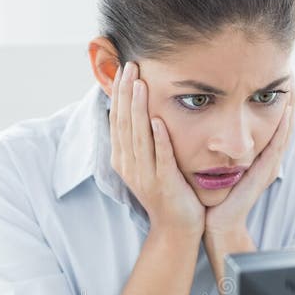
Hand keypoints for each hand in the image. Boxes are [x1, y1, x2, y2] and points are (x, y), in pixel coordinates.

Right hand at [110, 61, 204, 238]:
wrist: (176, 228)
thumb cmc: (166, 193)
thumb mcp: (147, 164)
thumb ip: (141, 141)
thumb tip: (137, 112)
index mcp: (123, 159)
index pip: (118, 120)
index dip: (120, 94)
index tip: (125, 69)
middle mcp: (130, 166)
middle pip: (125, 124)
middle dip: (126, 94)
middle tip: (131, 66)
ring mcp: (146, 176)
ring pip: (139, 137)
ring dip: (138, 109)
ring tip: (140, 84)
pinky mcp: (165, 184)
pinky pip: (161, 158)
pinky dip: (159, 139)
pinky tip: (158, 120)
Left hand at [204, 84, 294, 239]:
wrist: (217, 222)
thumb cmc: (213, 195)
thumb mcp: (218, 164)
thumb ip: (219, 148)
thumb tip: (209, 126)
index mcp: (256, 155)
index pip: (271, 123)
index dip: (273, 101)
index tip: (276, 77)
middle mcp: (265, 159)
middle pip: (282, 123)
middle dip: (287, 100)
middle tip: (292, 73)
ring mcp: (267, 166)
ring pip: (283, 131)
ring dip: (290, 109)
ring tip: (294, 85)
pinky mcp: (263, 174)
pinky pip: (276, 147)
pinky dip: (284, 129)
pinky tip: (287, 112)